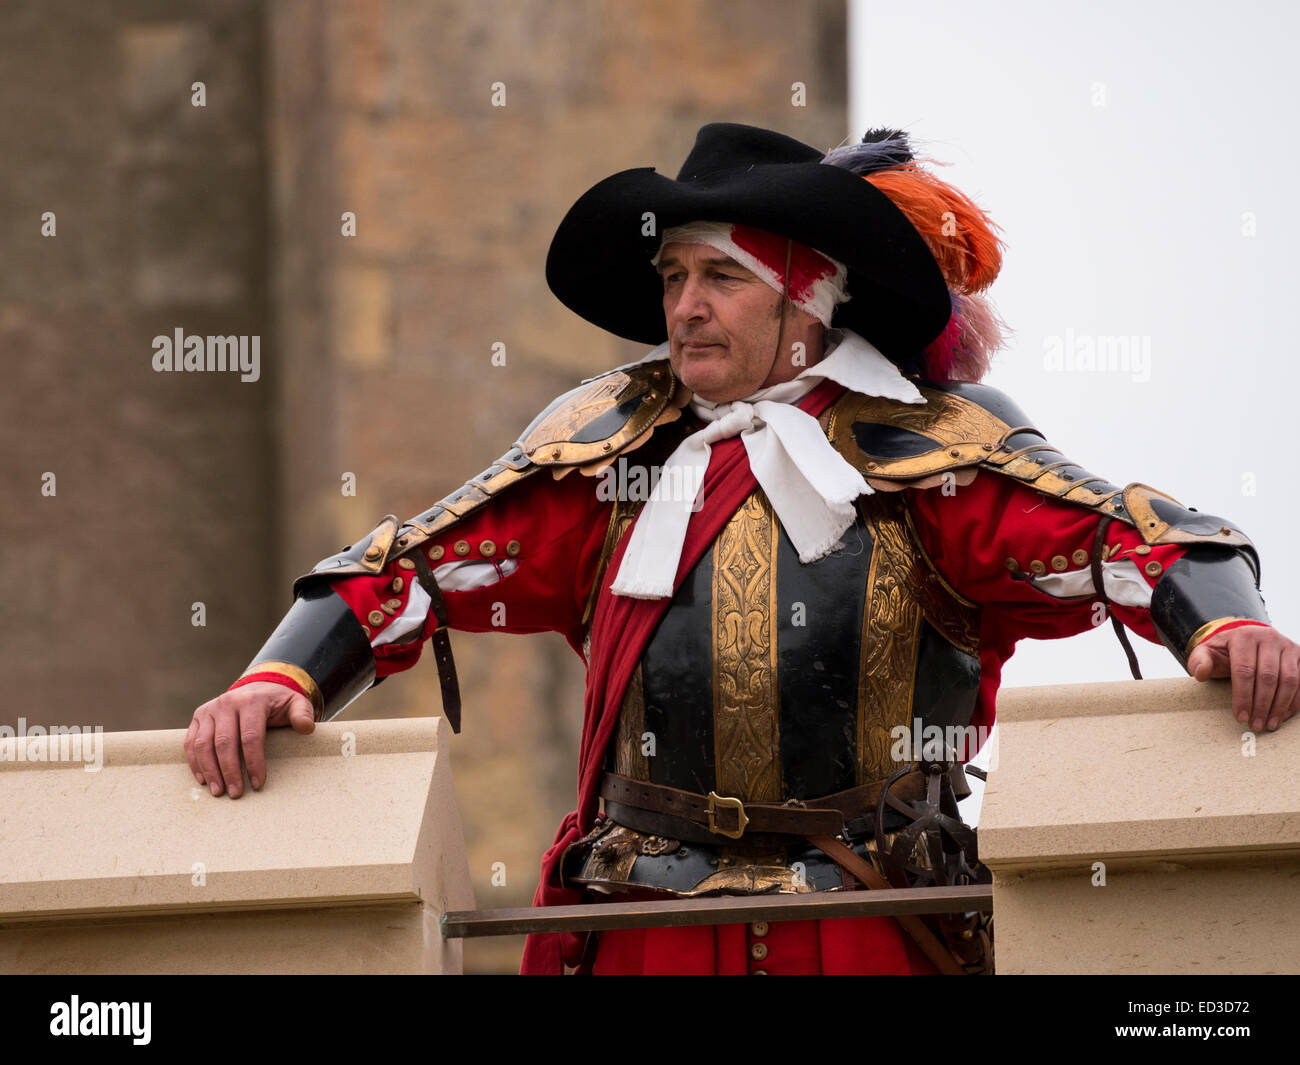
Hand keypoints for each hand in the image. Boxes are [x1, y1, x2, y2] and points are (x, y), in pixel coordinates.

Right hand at [184, 682, 315, 797]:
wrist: (258, 689)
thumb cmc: (278, 703)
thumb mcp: (296, 704)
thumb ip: (303, 714)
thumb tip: (306, 728)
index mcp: (252, 701)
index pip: (251, 737)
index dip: (254, 762)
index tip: (258, 784)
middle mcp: (227, 703)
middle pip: (224, 743)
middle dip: (230, 771)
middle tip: (235, 794)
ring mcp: (210, 709)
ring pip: (203, 744)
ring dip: (209, 771)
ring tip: (218, 792)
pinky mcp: (198, 716)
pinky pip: (191, 742)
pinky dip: (195, 763)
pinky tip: (203, 780)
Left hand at [1188, 625, 1298, 731]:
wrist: (1247, 641)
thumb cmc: (1224, 652)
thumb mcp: (1207, 653)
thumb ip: (1199, 661)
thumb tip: (1200, 673)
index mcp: (1243, 636)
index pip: (1244, 670)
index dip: (1243, 696)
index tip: (1240, 717)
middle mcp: (1269, 637)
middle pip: (1268, 677)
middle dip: (1261, 705)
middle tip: (1256, 725)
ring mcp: (1288, 646)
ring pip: (1289, 680)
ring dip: (1280, 706)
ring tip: (1269, 724)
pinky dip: (1294, 701)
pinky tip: (1283, 716)